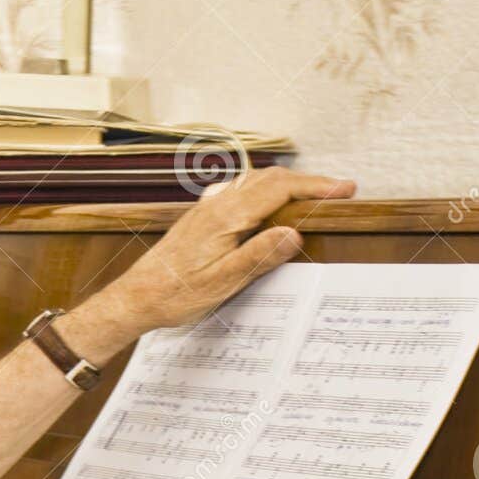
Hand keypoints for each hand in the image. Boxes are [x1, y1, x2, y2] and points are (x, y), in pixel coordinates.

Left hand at [59, 167, 356, 362]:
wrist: (133, 299)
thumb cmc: (173, 295)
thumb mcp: (222, 283)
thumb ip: (258, 256)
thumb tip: (292, 232)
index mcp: (226, 217)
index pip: (280, 189)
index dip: (316, 186)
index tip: (345, 188)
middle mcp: (215, 206)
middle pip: (268, 179)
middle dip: (306, 182)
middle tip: (336, 191)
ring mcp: (204, 210)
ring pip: (251, 183)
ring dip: (283, 183)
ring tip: (308, 195)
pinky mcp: (197, 220)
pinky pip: (235, 193)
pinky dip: (258, 190)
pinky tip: (258, 200)